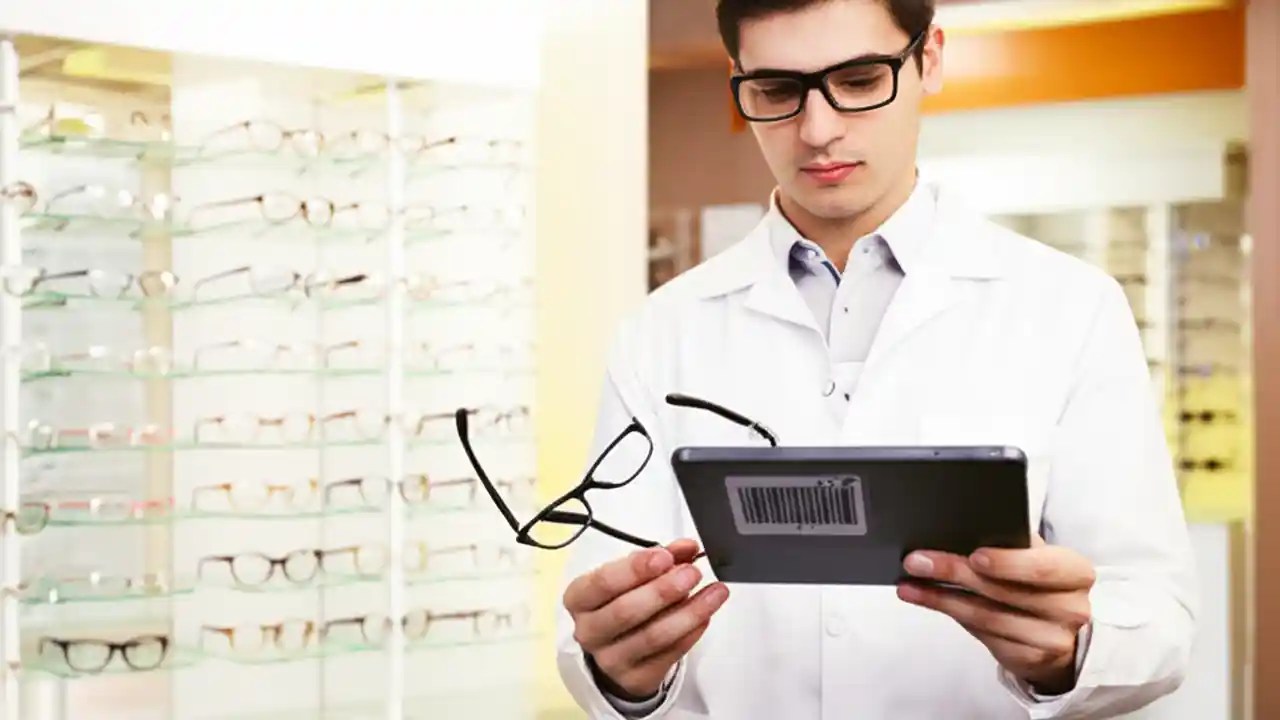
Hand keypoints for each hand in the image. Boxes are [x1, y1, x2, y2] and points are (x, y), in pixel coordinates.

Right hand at [564, 539, 729, 699]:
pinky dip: (691, 633)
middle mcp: (589, 631)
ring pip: (652, 636)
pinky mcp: (635, 679)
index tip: (665, 557)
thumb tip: (688, 548)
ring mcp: (610, 660)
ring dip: (688, 612)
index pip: (602, 582)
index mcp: (579, 599)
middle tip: (692, 574)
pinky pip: (669, 655)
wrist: (616, 650)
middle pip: (627, 611)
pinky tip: (705, 616)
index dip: (635, 569)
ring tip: (713, 593)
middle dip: (664, 590)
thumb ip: (659, 558)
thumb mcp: (632, 575)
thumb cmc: (621, 602)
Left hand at [897, 535, 1094, 694]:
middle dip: (956, 573)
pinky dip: (949, 612)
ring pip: (986, 616)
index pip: (1043, 567)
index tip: (974, 554)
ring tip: (910, 583)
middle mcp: (1070, 608)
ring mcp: (1051, 639)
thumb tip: (962, 531)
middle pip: (1004, 591)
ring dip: (941, 597)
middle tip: (918, 561)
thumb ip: (1013, 545)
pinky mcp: (1028, 659)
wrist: (1061, 633)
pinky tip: (926, 599)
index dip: (1008, 563)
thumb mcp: (1037, 558)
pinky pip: (982, 634)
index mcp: (1075, 572)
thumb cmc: (1040, 584)